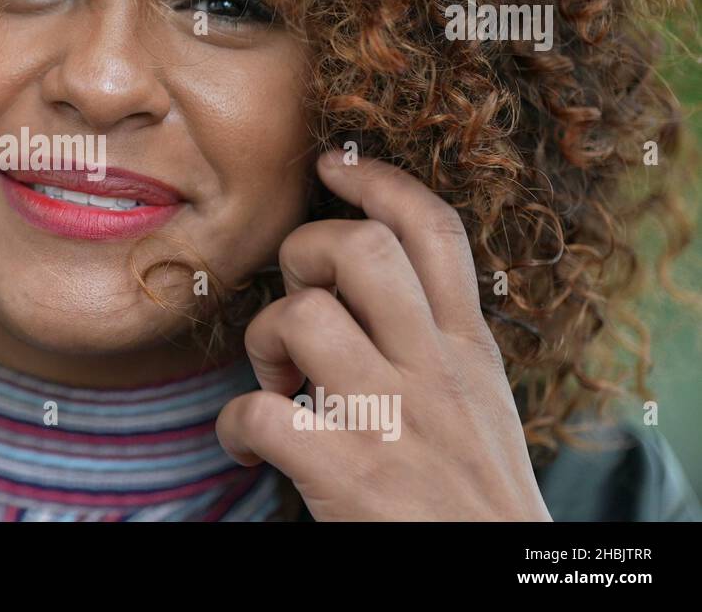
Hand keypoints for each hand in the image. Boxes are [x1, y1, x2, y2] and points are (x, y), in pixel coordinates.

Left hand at [216, 150, 550, 520]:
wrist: (500, 578)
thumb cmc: (474, 489)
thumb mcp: (481, 398)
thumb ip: (437, 339)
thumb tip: (370, 287)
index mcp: (466, 346)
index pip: (434, 230)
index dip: (378, 180)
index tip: (332, 164)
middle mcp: (432, 369)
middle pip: (359, 249)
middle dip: (306, 253)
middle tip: (300, 301)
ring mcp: (391, 418)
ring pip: (301, 316)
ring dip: (264, 341)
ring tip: (277, 383)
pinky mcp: (348, 472)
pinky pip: (260, 414)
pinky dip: (233, 427)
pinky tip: (247, 446)